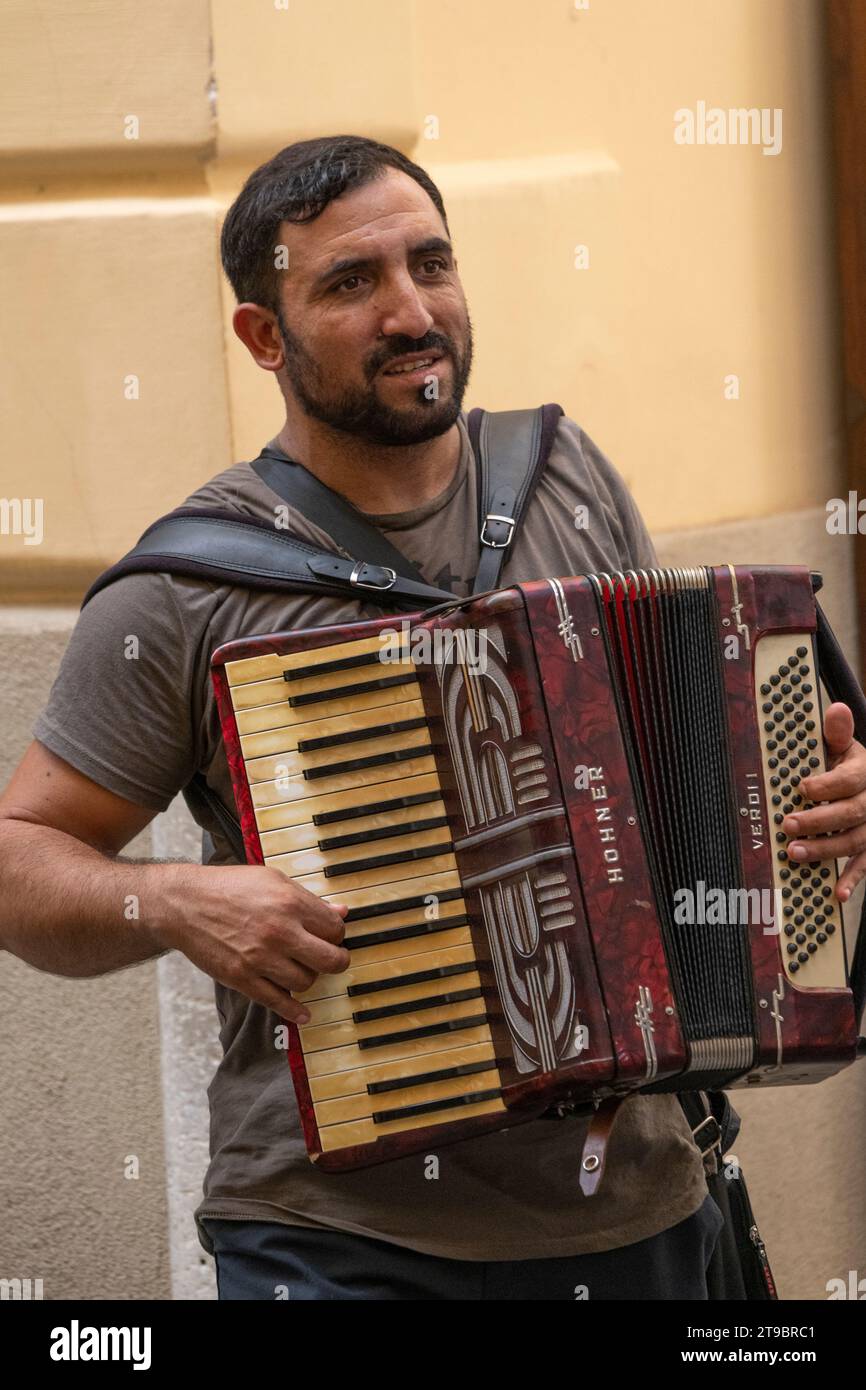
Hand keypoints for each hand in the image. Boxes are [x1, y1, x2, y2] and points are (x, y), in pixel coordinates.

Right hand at [152, 862, 349, 1023]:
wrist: (184, 903)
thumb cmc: (229, 887)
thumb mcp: (273, 880)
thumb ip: (308, 899)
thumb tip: (341, 912)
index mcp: (291, 903)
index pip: (336, 929)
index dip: (337, 934)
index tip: (331, 936)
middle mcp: (280, 932)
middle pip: (331, 960)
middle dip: (337, 961)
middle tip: (332, 959)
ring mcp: (261, 958)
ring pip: (306, 982)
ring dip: (309, 978)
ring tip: (301, 968)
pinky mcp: (242, 978)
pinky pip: (277, 1002)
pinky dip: (294, 1011)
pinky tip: (303, 1013)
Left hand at [782, 702, 865, 902]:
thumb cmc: (851, 765)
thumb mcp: (845, 746)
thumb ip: (838, 732)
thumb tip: (836, 709)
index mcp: (864, 773)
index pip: (848, 780)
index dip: (826, 785)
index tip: (802, 787)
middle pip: (850, 813)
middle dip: (819, 821)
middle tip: (788, 824)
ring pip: (855, 841)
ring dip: (826, 850)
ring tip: (795, 853)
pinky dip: (852, 880)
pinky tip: (837, 892)